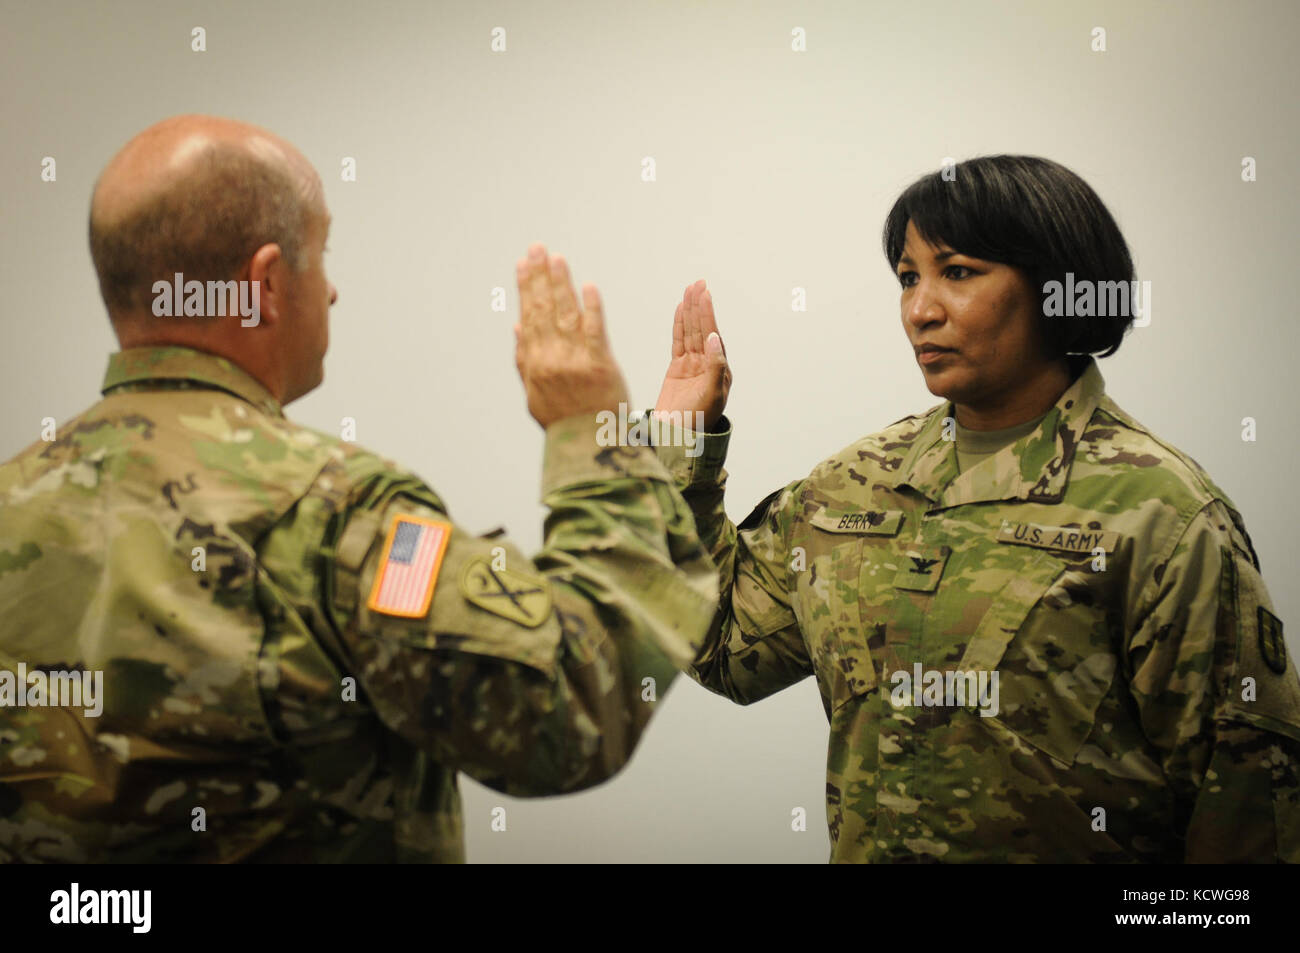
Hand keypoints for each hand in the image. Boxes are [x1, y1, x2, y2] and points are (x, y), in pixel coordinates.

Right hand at [514, 243, 629, 428]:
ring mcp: (575, 361)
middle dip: (540, 276)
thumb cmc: (563, 421)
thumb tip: (517, 326)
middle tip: (537, 249)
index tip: (523, 263)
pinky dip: (591, 308)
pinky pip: (594, 331)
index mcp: (535, 364)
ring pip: (566, 314)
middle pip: (544, 310)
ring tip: (557, 259)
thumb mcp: (534, 395)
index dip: (526, 288)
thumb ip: (524, 360)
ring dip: (561, 284)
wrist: (590, 446)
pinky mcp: (600, 365)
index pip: (529, 316)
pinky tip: (588, 287)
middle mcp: (551, 359)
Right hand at [654, 279, 729, 430]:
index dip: (708, 314)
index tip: (705, 294)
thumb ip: (715, 367)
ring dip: (690, 311)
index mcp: (720, 369)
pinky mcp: (677, 369)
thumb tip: (713, 338)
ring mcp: (692, 366)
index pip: (713, 335)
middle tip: (698, 284)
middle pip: (702, 329)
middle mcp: (708, 364)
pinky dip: (679, 325)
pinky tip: (681, 310)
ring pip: (690, 332)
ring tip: (690, 290)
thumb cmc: (698, 421)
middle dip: (700, 306)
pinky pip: (678, 342)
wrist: (677, 437)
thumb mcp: (711, 395)